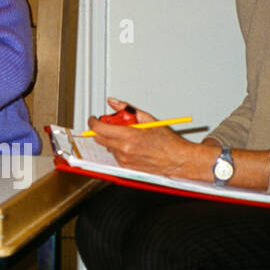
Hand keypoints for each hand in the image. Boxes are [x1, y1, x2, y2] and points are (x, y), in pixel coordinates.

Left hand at [86, 97, 204, 177]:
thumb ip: (127, 109)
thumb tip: (114, 102)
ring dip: (112, 139)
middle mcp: (123, 150)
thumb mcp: (149, 119)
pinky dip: (119, 148)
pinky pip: (115, 155)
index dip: (93, 122)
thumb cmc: (167, 142)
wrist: (176, 160)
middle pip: (99, 138)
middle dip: (101, 129)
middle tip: (112, 123)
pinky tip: (132, 145)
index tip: (94, 118)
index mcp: (128, 136)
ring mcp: (124, 160)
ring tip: (129, 135)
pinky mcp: (126, 167)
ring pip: (107, 146)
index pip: (99, 128)